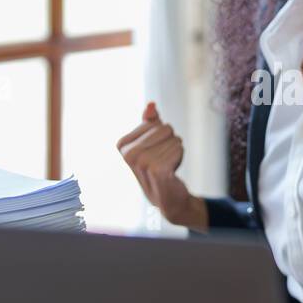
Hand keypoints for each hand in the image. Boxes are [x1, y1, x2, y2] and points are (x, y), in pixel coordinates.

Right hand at [116, 102, 206, 229]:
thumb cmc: (159, 167)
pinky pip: (178, 150)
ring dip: (176, 151)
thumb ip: (150, 122)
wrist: (167, 198)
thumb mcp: (151, 142)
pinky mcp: (157, 171)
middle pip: (166, 128)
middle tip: (164, 159)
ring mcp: (142, 163)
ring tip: (168, 166)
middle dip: (171, 141)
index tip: (156, 151)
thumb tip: (151, 105)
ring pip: (174, 139)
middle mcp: (129, 154)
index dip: (163, 134)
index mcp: (122, 144)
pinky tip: (172, 170)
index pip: (156, 122)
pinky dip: (179, 157)